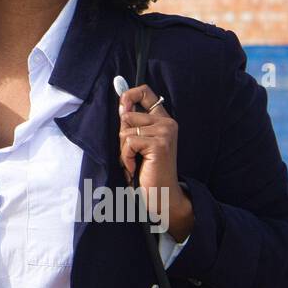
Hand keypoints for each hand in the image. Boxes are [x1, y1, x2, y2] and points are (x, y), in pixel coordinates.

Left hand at [118, 83, 192, 238]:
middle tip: (132, 153)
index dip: (128, 95)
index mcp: (163, 119)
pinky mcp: (159, 144)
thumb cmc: (146, 170)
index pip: (145, 91)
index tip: (121, 108)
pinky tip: (134, 167)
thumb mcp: (138, 142)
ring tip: (134, 161)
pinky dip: (125, 157)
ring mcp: (165, 133)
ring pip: (125, 130)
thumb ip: (132, 122)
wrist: (160, 195)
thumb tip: (120, 104)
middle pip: (127, 115)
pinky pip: (128, 142)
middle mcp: (167, 123)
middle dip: (121, 137)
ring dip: (123, 149)